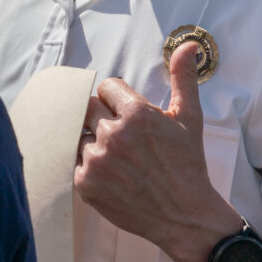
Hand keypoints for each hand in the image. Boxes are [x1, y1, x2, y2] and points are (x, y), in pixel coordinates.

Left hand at [74, 41, 236, 261]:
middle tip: (124, 137)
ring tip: (118, 157)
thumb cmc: (188, 164)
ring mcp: (97, 160)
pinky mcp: (85, 183)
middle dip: (104, 117)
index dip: (118, 99)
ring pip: (79, 133)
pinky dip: (87, 163)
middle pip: (88, 107)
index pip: (106, 87)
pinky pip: (72, 159)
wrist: (186, 217)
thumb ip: (184, 78)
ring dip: (93, 140)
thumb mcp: (189, 118)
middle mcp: (113, 135)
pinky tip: (109, 172)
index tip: (130, 115)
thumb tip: (188, 45)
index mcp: (136, 114)